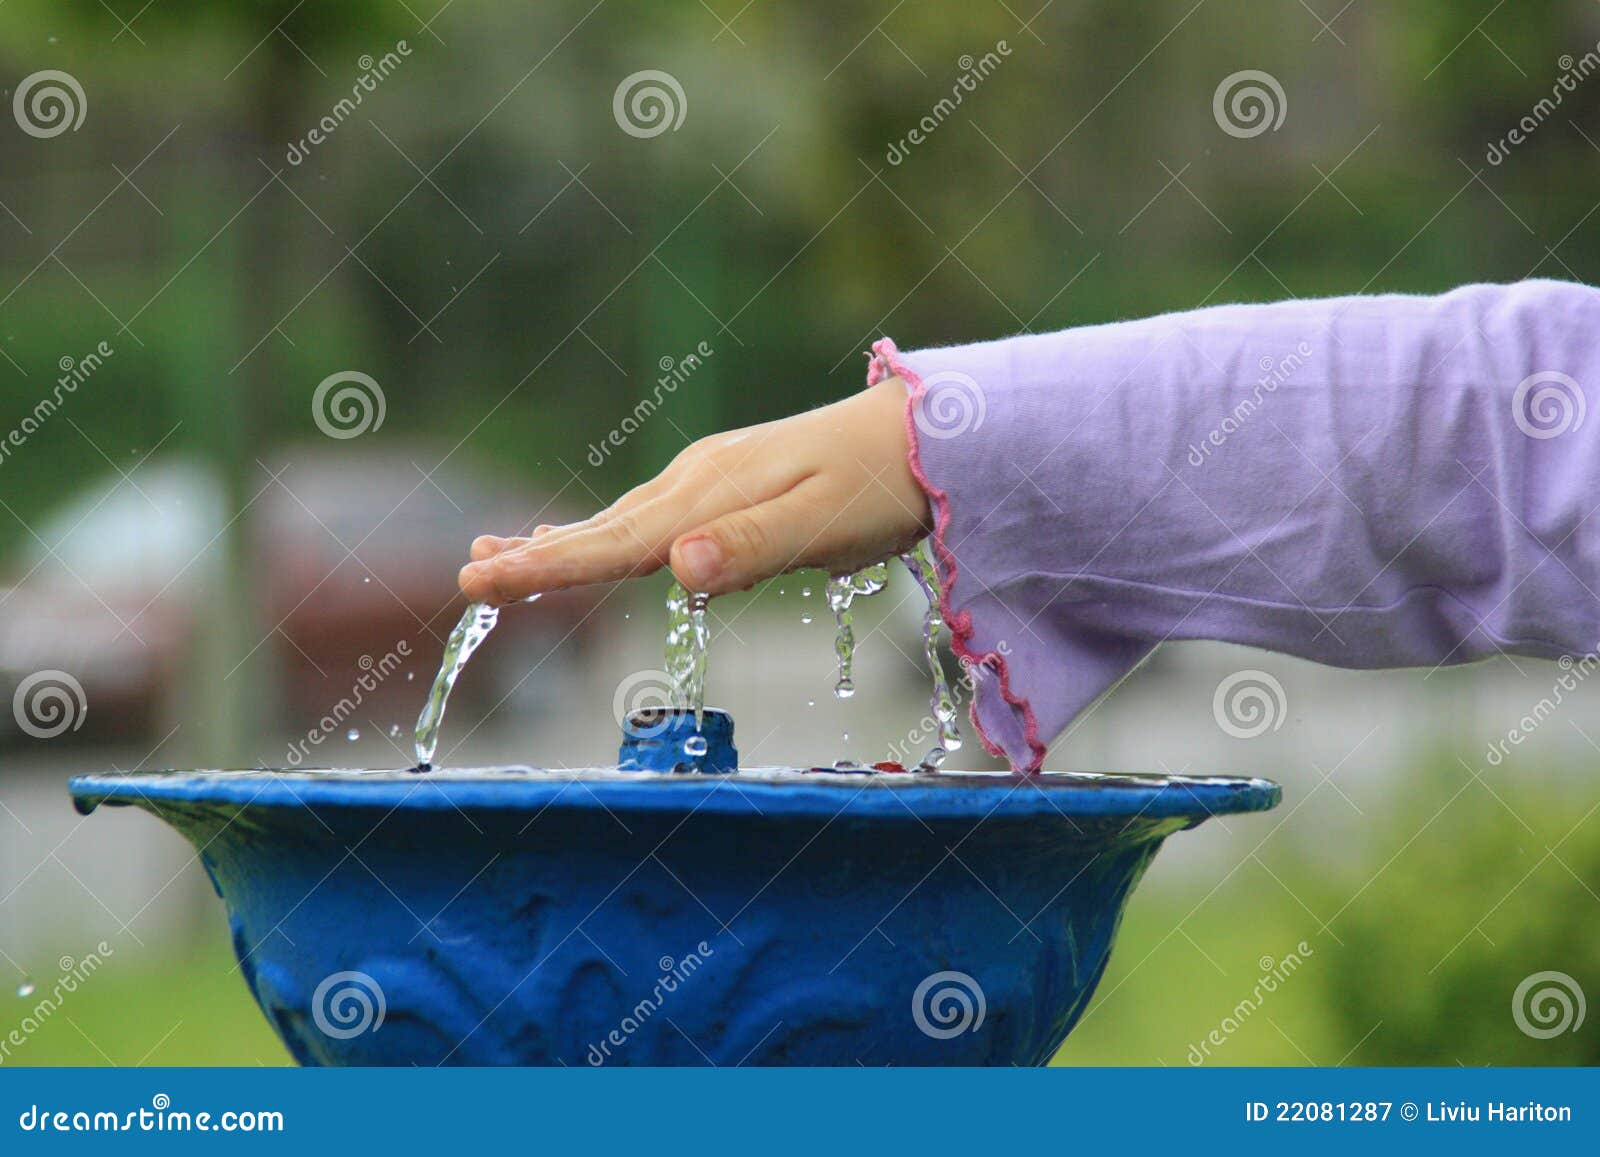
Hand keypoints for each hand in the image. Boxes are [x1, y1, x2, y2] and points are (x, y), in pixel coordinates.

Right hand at [459, 377, 930, 602]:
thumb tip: (675, 570)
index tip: (481, 578)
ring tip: (505, 553)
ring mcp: (711, 476)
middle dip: (536, 555)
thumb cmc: (882, 486)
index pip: (614, 541)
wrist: (928, 434)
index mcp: (710, 495)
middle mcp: (698, 480)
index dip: (546, 566)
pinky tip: (593, 534)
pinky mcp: (729, 481)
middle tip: (469, 575)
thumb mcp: (825, 525)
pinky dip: (607, 529)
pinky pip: (651, 513)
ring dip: (563, 541)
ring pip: (622, 519)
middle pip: (603, 528)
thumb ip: (753, 548)